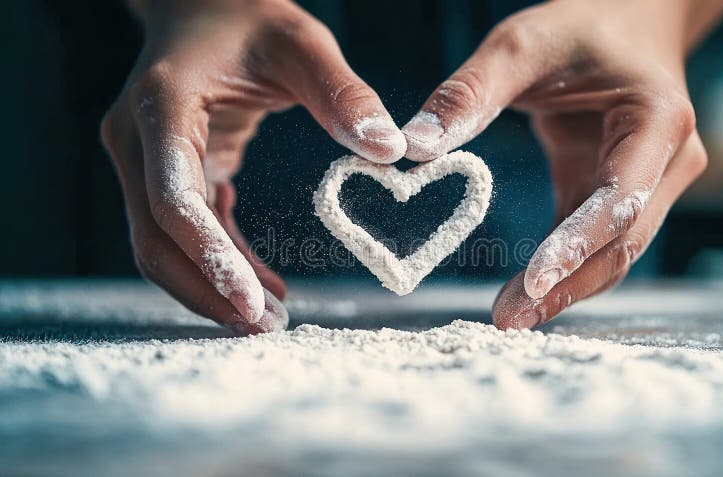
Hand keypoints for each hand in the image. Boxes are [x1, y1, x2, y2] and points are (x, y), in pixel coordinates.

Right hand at [102, 0, 406, 332]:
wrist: (204, 3)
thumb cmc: (250, 15)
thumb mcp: (301, 44)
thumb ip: (342, 94)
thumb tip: (390, 149)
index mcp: (163, 105)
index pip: (172, 197)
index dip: (208, 255)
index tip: (250, 302)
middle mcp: (137, 140)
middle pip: (157, 240)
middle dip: (208, 290)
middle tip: (268, 329)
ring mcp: (145, 160)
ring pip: (162, 247)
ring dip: (210, 289)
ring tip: (270, 321)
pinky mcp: (167, 173)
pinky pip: (188, 233)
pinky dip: (222, 264)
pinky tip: (263, 287)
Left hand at [401, 0, 722, 328]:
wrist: (626, 21)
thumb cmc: (578, 26)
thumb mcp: (520, 45)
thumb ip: (469, 93)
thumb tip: (415, 147)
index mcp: (658, 120)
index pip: (620, 197)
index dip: (577, 243)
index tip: (533, 281)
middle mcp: (669, 160)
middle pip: (622, 240)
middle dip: (566, 283)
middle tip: (507, 320)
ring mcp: (653, 183)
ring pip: (614, 252)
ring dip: (564, 288)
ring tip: (509, 318)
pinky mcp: (624, 193)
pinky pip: (596, 242)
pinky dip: (563, 269)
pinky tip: (525, 294)